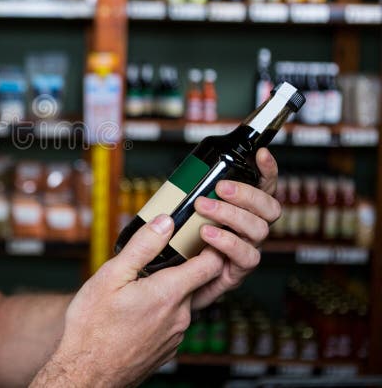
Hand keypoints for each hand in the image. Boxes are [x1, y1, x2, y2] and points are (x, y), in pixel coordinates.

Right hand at [33, 214, 222, 387]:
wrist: (87, 373)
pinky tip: (137, 310)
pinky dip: (162, 311)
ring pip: (182, 302)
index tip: (201, 232)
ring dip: (169, 290)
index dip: (211, 244)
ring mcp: (176, 335)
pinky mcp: (169, 349)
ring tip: (139, 285)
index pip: (211, 263)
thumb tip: (165, 222)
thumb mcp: (110, 276)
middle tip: (160, 254)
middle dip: (182, 266)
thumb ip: (142, 247)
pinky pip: (173, 321)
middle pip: (196, 281)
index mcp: (169, 293)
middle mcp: (181, 316)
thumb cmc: (93, 326)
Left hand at [190, 148, 280, 308]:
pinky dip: (227, 243)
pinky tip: (208, 235)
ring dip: (232, 215)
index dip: (268, 170)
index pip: (265, 187)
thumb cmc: (179, 243)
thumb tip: (185, 173)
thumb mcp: (184, 212)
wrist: (170, 284)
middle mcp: (251, 229)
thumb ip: (191, 194)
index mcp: (243, 211)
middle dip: (246, 194)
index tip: (261, 155)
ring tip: (204, 209)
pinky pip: (245, 256)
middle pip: (269, 208)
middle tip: (219, 188)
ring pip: (259, 230)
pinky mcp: (237, 271)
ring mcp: (247, 250)